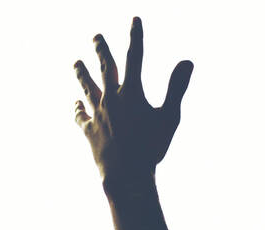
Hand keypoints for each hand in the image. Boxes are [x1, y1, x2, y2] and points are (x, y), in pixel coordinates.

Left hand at [74, 17, 192, 190]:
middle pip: (104, 67)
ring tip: (76, 63)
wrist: (126, 175)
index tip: (134, 19)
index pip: (134, 56)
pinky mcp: (88, 131)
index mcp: (131, 92)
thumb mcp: (169, 118)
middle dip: (100, 49)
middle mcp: (110, 99)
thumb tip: (188, 61)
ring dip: (81, 74)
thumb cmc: (151, 148)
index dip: (135, 36)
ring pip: (87, 88)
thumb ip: (177, 87)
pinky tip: (76, 104)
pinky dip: (78, 109)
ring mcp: (97, 115)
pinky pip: (80, 116)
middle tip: (96, 36)